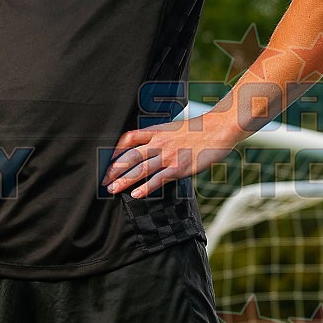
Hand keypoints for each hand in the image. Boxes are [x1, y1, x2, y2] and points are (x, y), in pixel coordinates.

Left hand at [102, 114, 233, 198]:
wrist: (219, 128)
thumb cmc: (200, 129)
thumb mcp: (176, 128)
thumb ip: (162, 136)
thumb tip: (152, 145)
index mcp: (157, 131)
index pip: (129, 138)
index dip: (116, 150)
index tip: (107, 160)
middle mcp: (159, 142)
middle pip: (130, 156)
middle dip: (115, 169)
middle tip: (103, 181)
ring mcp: (169, 155)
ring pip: (141, 169)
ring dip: (125, 180)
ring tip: (112, 190)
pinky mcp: (179, 167)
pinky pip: (159, 179)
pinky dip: (146, 187)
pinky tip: (136, 195)